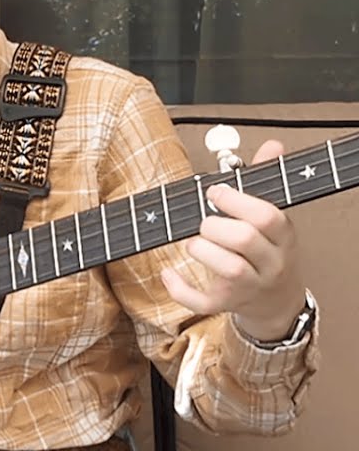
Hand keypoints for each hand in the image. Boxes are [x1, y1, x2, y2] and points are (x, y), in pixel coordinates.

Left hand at [161, 139, 307, 340]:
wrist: (277, 301)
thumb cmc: (268, 251)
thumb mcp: (273, 218)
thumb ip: (265, 181)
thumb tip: (272, 145)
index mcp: (283, 236)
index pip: (267, 216)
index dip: (235, 200)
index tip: (215, 192)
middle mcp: (270, 263)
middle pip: (244, 239)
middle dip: (214, 225)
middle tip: (205, 222)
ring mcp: (249, 287)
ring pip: (228, 269)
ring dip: (201, 250)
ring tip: (194, 243)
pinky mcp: (227, 304)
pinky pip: (203, 302)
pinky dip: (180, 289)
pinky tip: (168, 273)